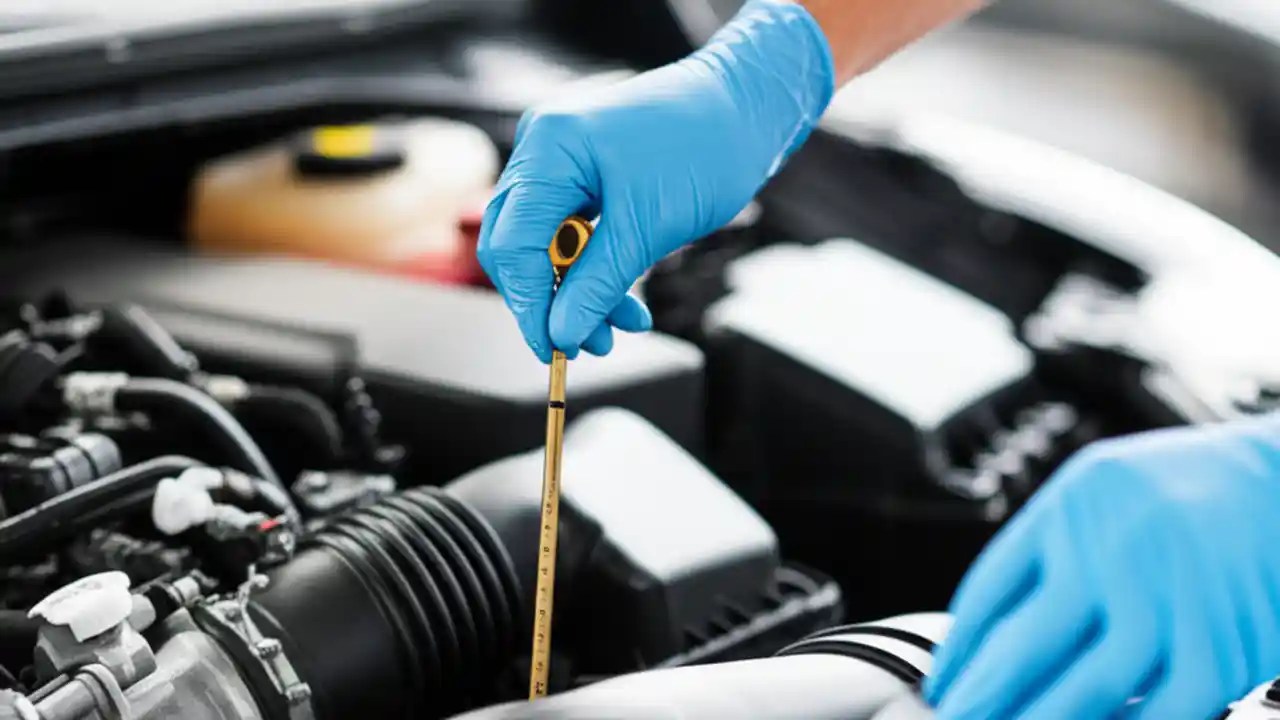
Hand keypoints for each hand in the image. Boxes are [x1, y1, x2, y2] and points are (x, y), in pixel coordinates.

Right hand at [477, 0, 833, 361]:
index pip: (512, 243)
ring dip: (581, 293)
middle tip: (590, 344)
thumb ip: (598, 282)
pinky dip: (596, 270)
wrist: (749, 106)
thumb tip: (561, 331)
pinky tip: (624, 301)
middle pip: (520, 246)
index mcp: (550, 149)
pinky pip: (574, 234)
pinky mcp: (584, 175)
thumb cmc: (708, 145)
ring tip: (620, 327)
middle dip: (555, 301)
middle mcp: (545, 150)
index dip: (529, 304)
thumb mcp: (650, 226)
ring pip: (549, 247)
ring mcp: (563, 161)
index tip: (552, 349)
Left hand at [925, 414, 1279, 718]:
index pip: (991, 592)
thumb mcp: (1091, 489)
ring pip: (1088, 688)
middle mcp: (1114, 554)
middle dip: (983, 699)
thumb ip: (1041, 548)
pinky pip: (1162, 710)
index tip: (942, 686)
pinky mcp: (1224, 646)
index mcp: (1069, 510)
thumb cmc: (1176, 486)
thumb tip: (983, 628)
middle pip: (1027, 645)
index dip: (959, 650)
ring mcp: (1170, 602)